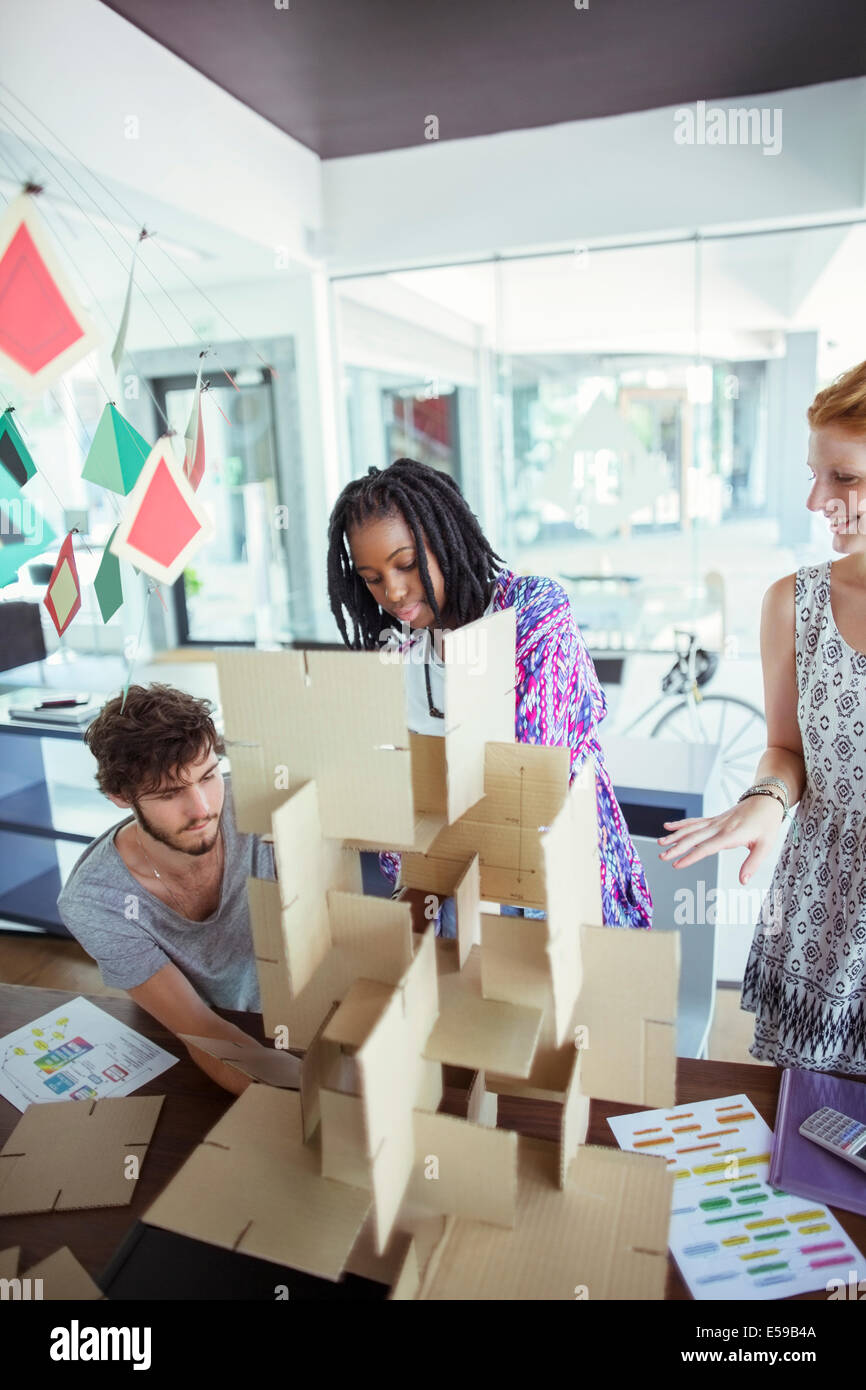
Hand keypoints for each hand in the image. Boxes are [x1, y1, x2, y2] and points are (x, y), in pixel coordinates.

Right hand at [657, 793, 784, 884]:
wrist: (766, 800)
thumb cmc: (767, 823)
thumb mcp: (765, 845)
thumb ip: (752, 864)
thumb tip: (743, 881)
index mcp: (731, 835)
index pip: (707, 848)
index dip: (691, 857)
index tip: (677, 864)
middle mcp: (719, 827)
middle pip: (694, 838)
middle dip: (676, 848)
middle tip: (662, 856)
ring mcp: (715, 821)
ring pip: (691, 829)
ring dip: (675, 836)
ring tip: (660, 843)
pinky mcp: (714, 819)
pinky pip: (695, 821)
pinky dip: (681, 824)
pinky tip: (668, 826)